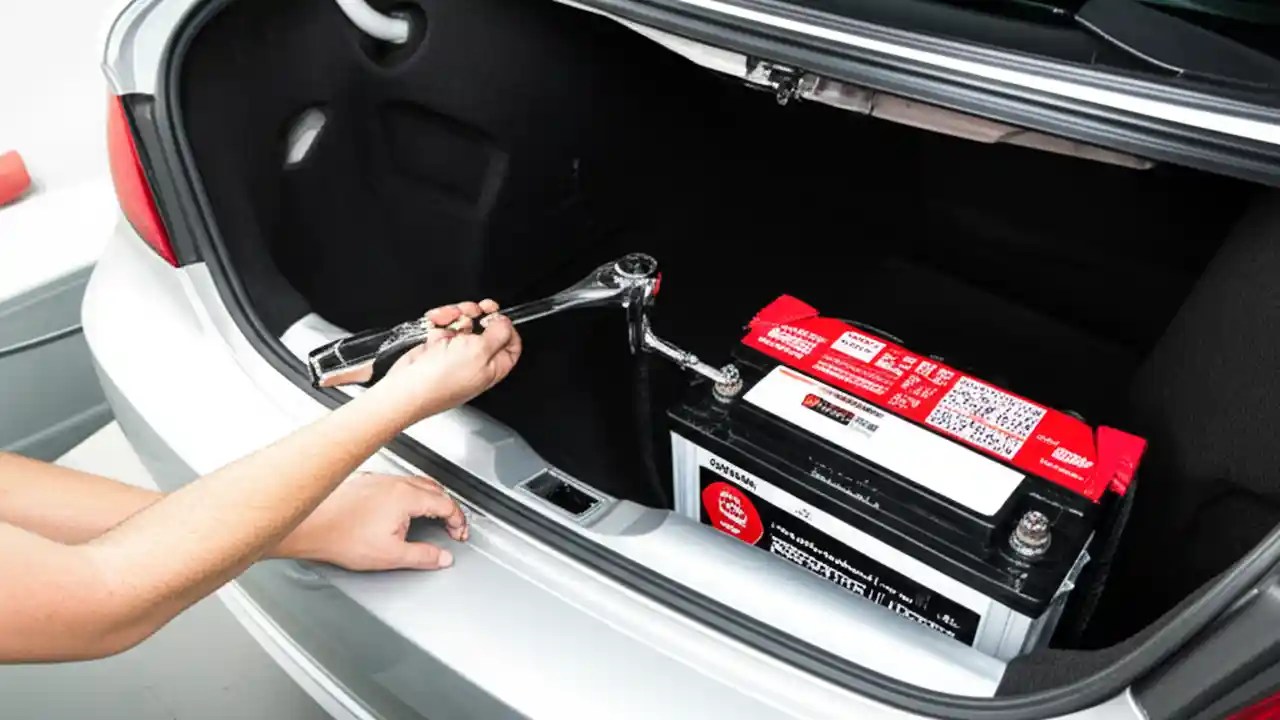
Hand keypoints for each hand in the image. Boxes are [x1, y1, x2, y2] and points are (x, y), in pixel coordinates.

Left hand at [274, 472, 467, 570]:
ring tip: (430, 517)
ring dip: (429, 499)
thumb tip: (443, 558)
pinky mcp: (364, 481)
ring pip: (415, 483)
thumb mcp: (391, 556)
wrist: (308, 525)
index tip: (458, 533)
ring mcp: (379, 480)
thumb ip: (423, 556)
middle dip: (447, 507)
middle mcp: (395, 483)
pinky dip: (409, 494)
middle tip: (450, 526)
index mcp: (407, 497)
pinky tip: (399, 509)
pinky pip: (396, 483)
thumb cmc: (341, 537)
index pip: (446, 504)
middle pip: (434, 489)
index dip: (457, 520)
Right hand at [371, 299, 522, 420]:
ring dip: (455, 314)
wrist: (407, 387)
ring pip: (463, 322)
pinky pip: (443, 325)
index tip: (497, 316)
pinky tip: (435, 322)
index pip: (511, 344)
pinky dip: (439, 319)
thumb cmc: (443, 380)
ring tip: (447, 318)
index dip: (506, 327)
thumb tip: (505, 323)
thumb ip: (498, 334)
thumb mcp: (481, 352)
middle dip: (479, 314)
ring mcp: (456, 353)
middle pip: (486, 328)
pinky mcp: (437, 347)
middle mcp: (476, 359)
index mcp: (493, 366)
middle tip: (474, 310)